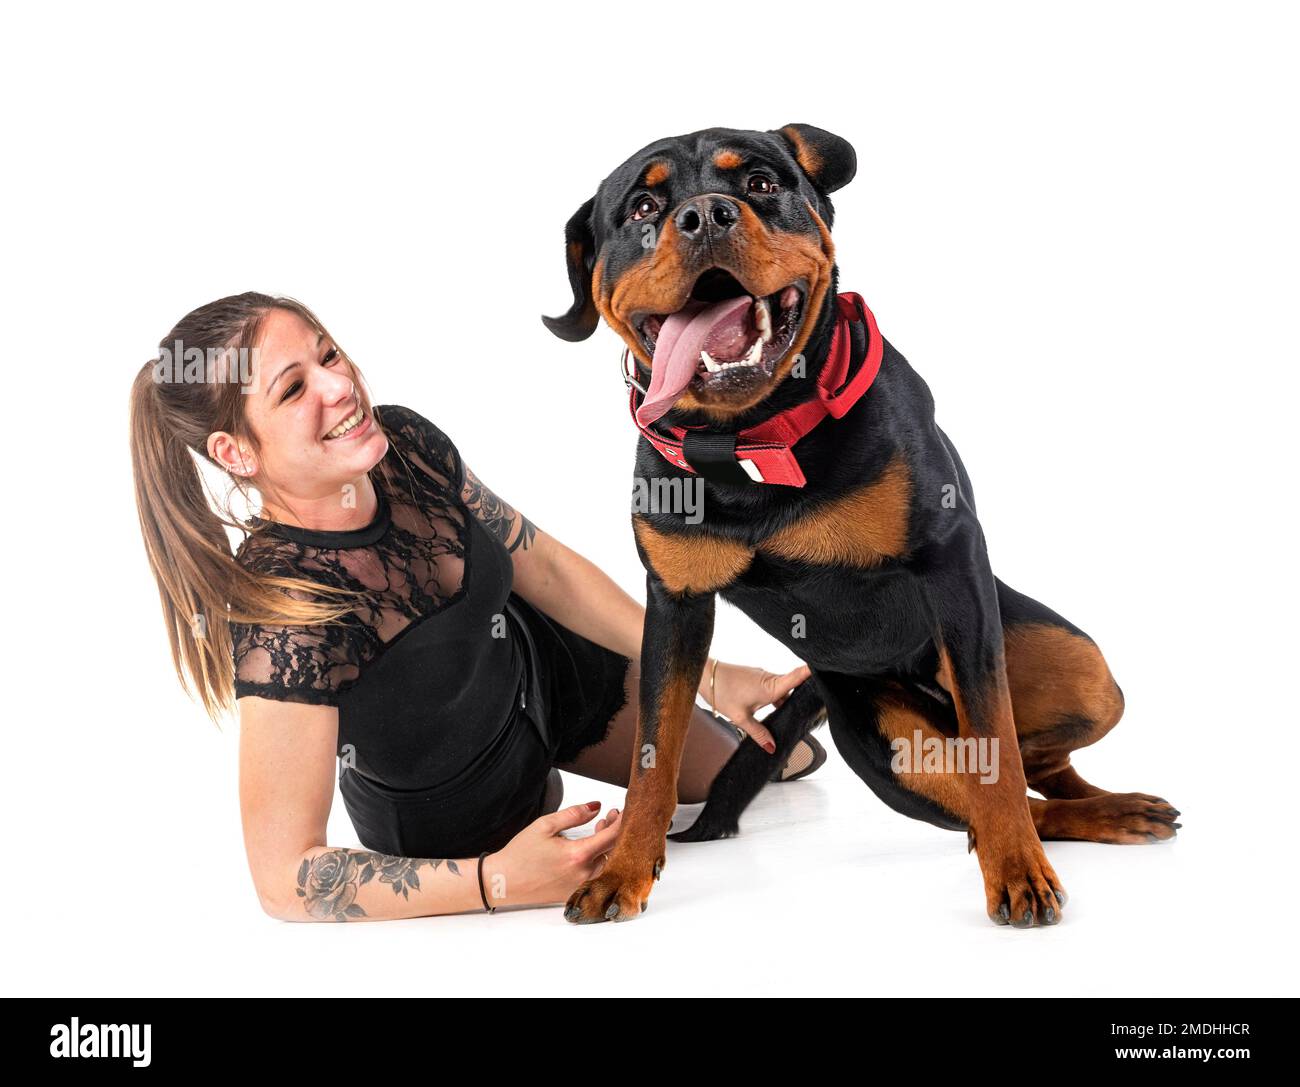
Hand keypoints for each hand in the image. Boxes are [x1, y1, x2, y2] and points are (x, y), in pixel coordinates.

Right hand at [482, 802, 621, 908]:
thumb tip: (596, 806)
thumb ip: (574, 814)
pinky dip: (599, 860)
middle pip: (615, 851)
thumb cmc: (520, 855)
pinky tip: (589, 850)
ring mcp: (581, 886)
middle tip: (609, 816)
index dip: (622, 821)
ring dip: (607, 846)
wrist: (503, 882)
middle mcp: (583, 874)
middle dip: (616, 831)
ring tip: (597, 831)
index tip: (623, 810)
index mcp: (577, 855)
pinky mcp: (576, 893)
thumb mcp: (545, 826)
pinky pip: (596, 876)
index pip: (613, 836)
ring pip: (608, 864)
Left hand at [698, 660, 812, 753]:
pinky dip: (774, 697)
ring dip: (783, 700)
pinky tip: (770, 710)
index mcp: (769, 687)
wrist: (704, 675)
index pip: (796, 677)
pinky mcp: (756, 677)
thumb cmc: (721, 693)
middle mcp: (768, 679)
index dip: (811, 673)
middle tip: (808, 711)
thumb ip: (758, 733)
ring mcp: (762, 676)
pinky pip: (771, 687)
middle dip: (800, 697)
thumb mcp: (740, 717)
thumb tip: (772, 747)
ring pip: (781, 689)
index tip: (825, 671)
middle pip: (792, 687)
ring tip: (785, 715)